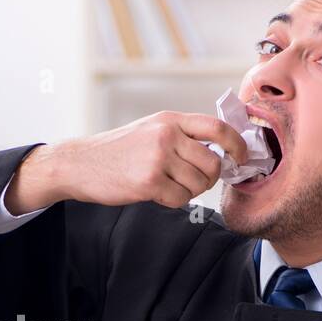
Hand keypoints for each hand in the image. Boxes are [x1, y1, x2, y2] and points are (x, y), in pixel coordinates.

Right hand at [5, 112, 249, 213]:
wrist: (80, 163)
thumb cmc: (117, 150)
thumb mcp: (150, 129)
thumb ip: (181, 135)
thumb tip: (220, 153)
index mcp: (170, 120)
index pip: (217, 127)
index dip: (237, 144)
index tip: (241, 156)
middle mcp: (167, 135)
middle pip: (212, 163)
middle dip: (209, 178)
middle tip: (194, 181)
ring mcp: (158, 158)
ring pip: (199, 184)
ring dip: (190, 191)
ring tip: (170, 186)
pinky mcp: (149, 182)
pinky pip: (180, 199)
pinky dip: (173, 201)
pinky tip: (157, 193)